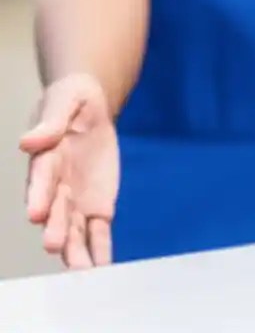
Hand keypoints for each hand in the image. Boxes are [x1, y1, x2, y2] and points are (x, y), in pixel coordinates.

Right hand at [19, 74, 119, 269]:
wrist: (88, 109)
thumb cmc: (69, 103)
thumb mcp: (62, 103)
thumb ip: (50, 124)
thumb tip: (29, 141)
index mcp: (45, 162)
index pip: (41, 180)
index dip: (38, 196)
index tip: (36, 213)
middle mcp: (56, 188)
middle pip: (56, 210)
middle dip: (56, 228)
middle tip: (55, 246)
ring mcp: (75, 201)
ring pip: (75, 229)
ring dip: (77, 250)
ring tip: (81, 271)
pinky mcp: (97, 207)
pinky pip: (99, 232)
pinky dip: (101, 250)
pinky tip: (104, 269)